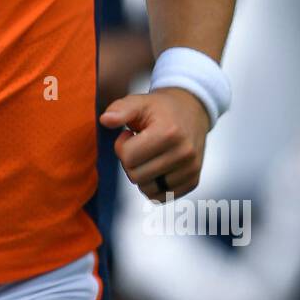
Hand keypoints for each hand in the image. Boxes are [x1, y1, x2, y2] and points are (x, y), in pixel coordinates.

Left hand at [99, 86, 209, 201]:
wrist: (192, 111)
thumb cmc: (162, 109)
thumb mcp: (140, 102)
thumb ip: (120, 109)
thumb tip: (105, 120)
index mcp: (169, 133)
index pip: (129, 157)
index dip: (122, 146)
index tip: (130, 136)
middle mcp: (183, 153)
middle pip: (136, 176)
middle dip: (131, 162)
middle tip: (140, 147)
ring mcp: (190, 169)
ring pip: (148, 189)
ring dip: (142, 175)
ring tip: (149, 156)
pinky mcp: (193, 181)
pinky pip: (162, 197)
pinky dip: (155, 186)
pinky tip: (158, 168)